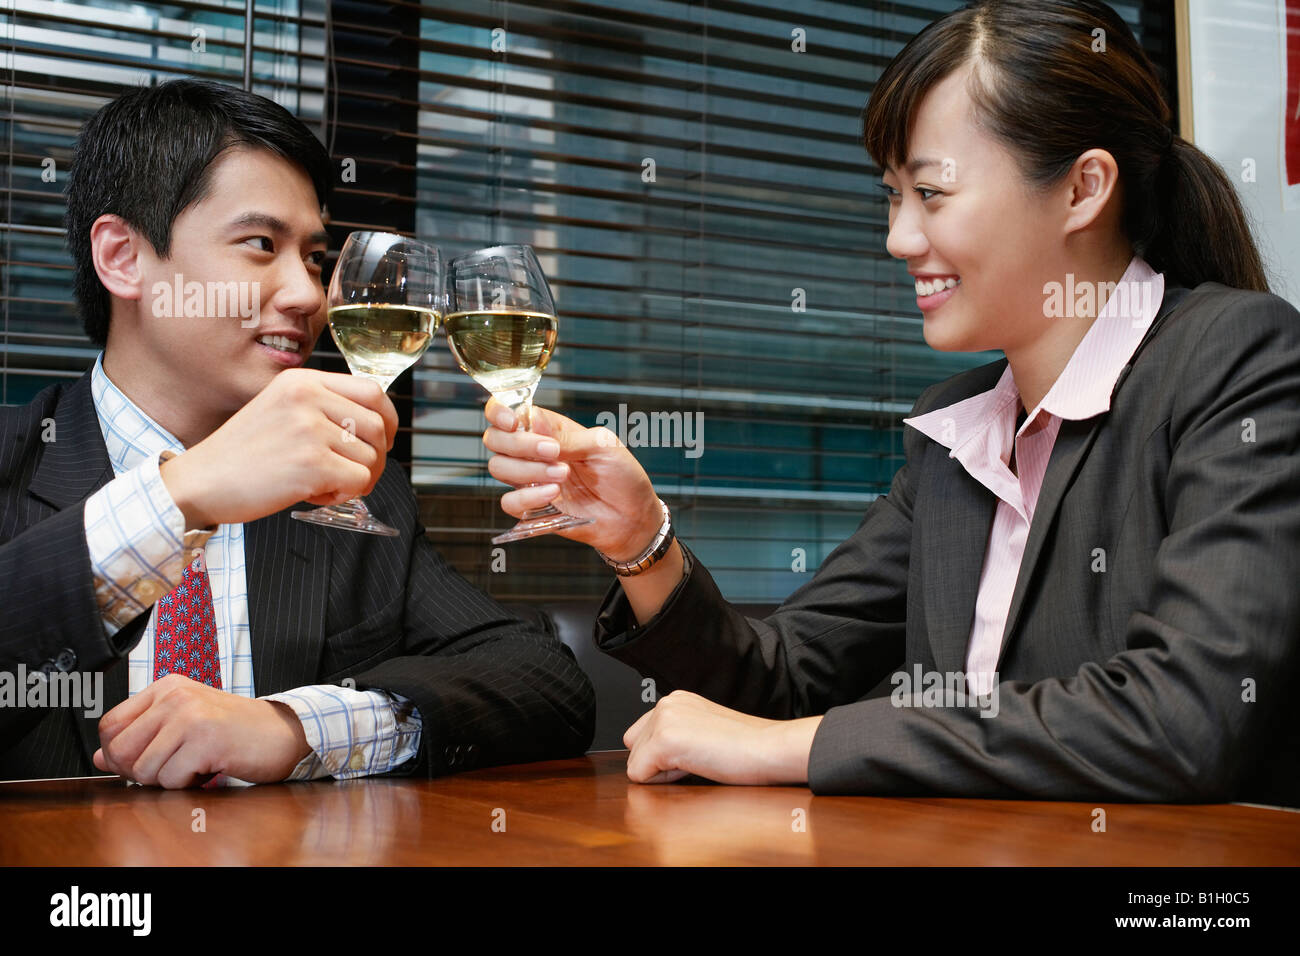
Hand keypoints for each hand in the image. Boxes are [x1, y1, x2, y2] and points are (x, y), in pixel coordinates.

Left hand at [92, 674, 312, 787]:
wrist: (284, 731)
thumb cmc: (236, 730)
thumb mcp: (185, 724)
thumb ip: (143, 737)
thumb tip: (100, 758)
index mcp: (167, 687)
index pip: (110, 724)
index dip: (117, 752)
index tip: (140, 761)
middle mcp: (175, 697)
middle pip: (121, 749)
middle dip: (138, 771)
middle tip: (169, 769)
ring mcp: (191, 716)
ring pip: (143, 769)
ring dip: (167, 779)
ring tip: (194, 766)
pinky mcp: (205, 740)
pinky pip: (171, 779)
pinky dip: (188, 783)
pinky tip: (208, 769)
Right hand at [160, 368, 398, 527]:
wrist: (199, 481)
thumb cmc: (240, 454)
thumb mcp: (280, 409)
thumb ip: (321, 408)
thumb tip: (374, 427)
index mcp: (301, 381)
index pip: (371, 391)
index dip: (387, 419)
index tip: (382, 439)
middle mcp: (308, 398)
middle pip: (378, 426)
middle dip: (376, 456)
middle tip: (354, 473)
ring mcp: (310, 430)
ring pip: (371, 457)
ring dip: (357, 479)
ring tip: (322, 484)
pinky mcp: (312, 464)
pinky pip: (359, 481)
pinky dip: (344, 495)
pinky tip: (315, 494)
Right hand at [481, 398, 662, 559]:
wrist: (632, 517)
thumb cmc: (622, 476)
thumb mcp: (603, 445)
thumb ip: (568, 436)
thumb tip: (536, 424)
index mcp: (549, 428)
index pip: (508, 411)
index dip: (500, 412)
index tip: (513, 422)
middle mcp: (533, 451)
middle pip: (495, 438)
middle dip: (519, 444)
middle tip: (553, 452)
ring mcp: (530, 479)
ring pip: (499, 467)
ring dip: (529, 469)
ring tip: (563, 474)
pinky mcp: (532, 507)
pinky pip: (509, 501)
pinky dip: (528, 497)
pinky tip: (554, 494)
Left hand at [623, 690, 822, 785]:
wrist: (769, 748)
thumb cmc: (747, 748)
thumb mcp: (705, 731)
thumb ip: (679, 735)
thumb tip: (653, 759)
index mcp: (676, 700)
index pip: (640, 738)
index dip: (664, 757)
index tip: (697, 752)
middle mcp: (665, 703)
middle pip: (633, 751)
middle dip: (658, 765)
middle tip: (699, 758)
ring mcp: (663, 720)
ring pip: (635, 764)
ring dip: (663, 773)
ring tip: (700, 761)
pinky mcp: (664, 740)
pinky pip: (639, 776)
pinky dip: (664, 782)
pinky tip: (695, 766)